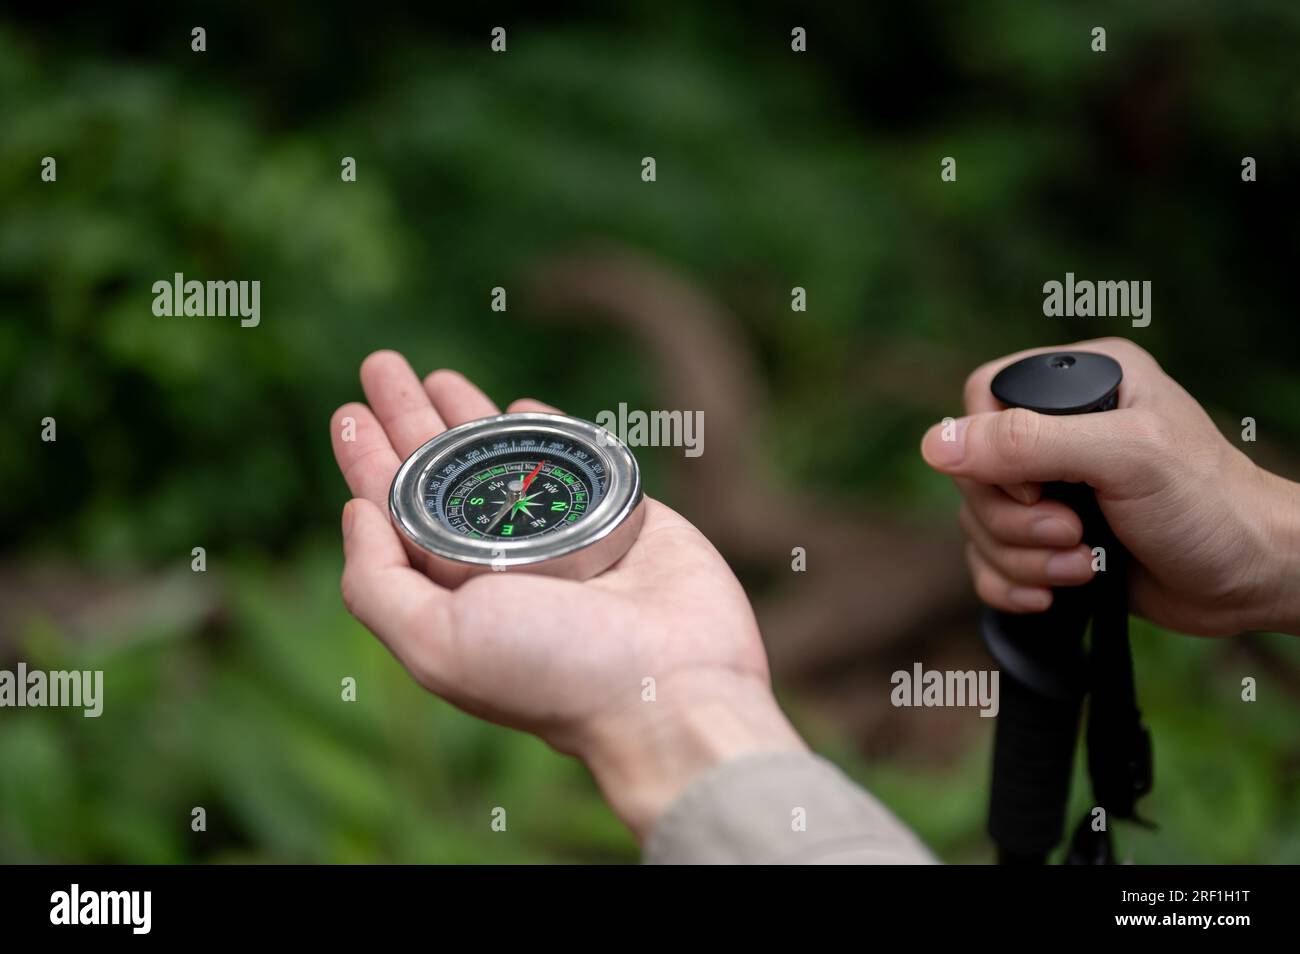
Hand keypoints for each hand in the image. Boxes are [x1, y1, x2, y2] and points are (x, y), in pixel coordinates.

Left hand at [331, 351, 804, 838]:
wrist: (674, 683)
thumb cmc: (553, 672)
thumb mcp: (437, 643)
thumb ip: (379, 584)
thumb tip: (355, 511)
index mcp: (452, 589)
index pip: (396, 509)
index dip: (367, 458)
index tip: (347, 410)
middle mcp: (500, 559)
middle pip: (441, 471)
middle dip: (406, 417)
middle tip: (380, 364)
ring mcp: (562, 532)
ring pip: (503, 456)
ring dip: (466, 412)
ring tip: (434, 372)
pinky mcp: (619, 511)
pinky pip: (573, 455)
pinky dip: (546, 427)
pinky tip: (520, 404)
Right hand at [921, 337, 1299, 636]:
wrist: (1252, 578)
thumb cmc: (1210, 505)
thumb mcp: (1125, 456)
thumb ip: (1028, 443)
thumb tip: (935, 445)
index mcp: (1079, 381)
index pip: (981, 398)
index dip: (990, 451)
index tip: (1040, 488)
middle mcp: (1059, 428)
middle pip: (972, 471)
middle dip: (1014, 520)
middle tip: (1074, 532)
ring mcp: (1050, 487)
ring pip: (975, 523)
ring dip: (1021, 559)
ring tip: (1081, 566)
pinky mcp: (1047, 541)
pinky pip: (985, 562)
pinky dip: (1010, 585)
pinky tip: (1056, 594)